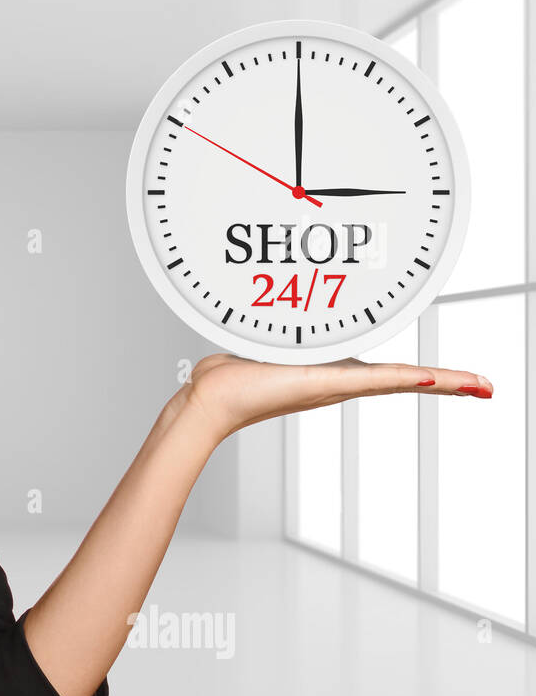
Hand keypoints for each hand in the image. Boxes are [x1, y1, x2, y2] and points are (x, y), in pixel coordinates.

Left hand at [180, 352, 493, 444]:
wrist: (211, 396)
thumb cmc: (229, 373)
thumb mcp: (265, 338)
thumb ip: (278, 323)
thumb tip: (273, 299)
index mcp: (332, 369)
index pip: (387, 371)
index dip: (423, 373)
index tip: (454, 377)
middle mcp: (340, 380)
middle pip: (405, 379)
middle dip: (447, 381)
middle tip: (482, 386)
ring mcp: (335, 385)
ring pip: (399, 381)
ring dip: (440, 382)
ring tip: (476, 386)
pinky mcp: (324, 384)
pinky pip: (374, 380)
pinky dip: (408, 379)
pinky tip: (436, 380)